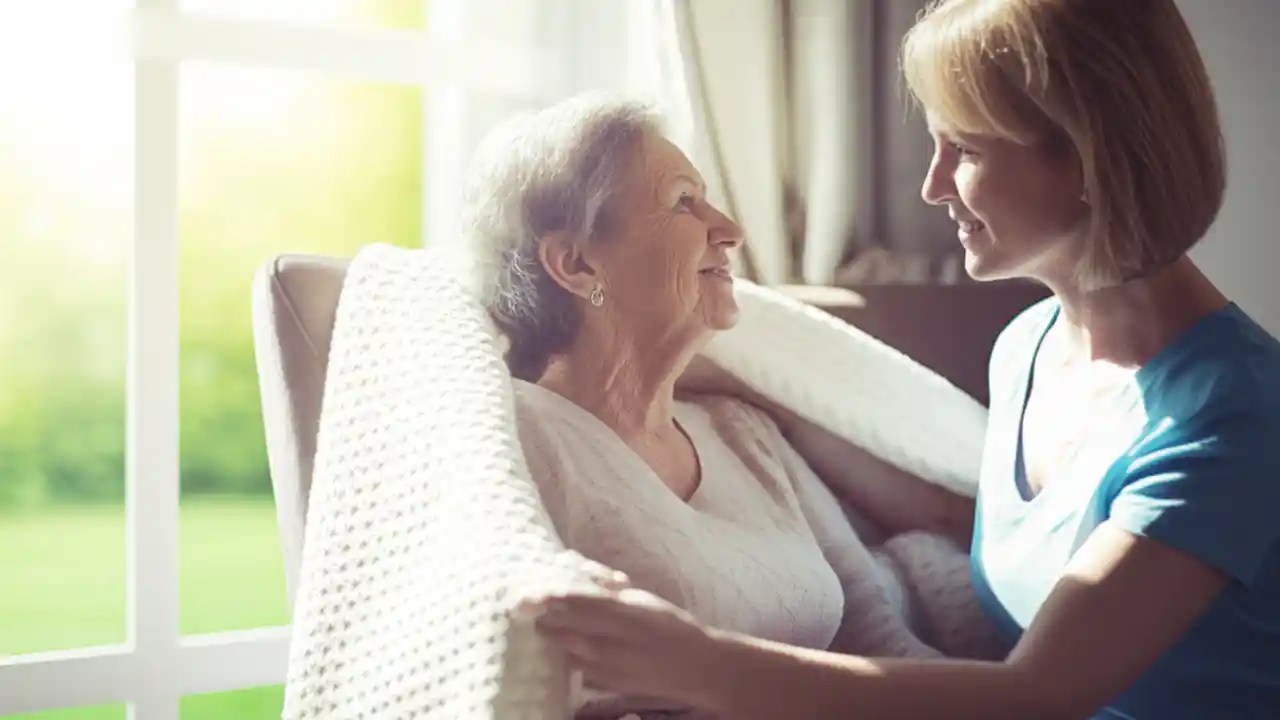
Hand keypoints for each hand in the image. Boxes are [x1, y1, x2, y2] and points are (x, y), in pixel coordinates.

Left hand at [523, 586, 725, 709]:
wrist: (696, 667)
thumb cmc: (672, 627)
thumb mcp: (645, 600)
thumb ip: (612, 590)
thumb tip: (581, 570)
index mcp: (626, 615)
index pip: (583, 603)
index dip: (556, 597)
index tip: (536, 591)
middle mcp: (616, 642)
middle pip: (569, 630)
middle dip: (546, 621)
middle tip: (526, 610)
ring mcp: (611, 667)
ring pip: (570, 654)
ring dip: (553, 641)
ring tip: (541, 629)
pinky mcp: (610, 685)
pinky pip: (580, 672)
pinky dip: (569, 659)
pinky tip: (562, 652)